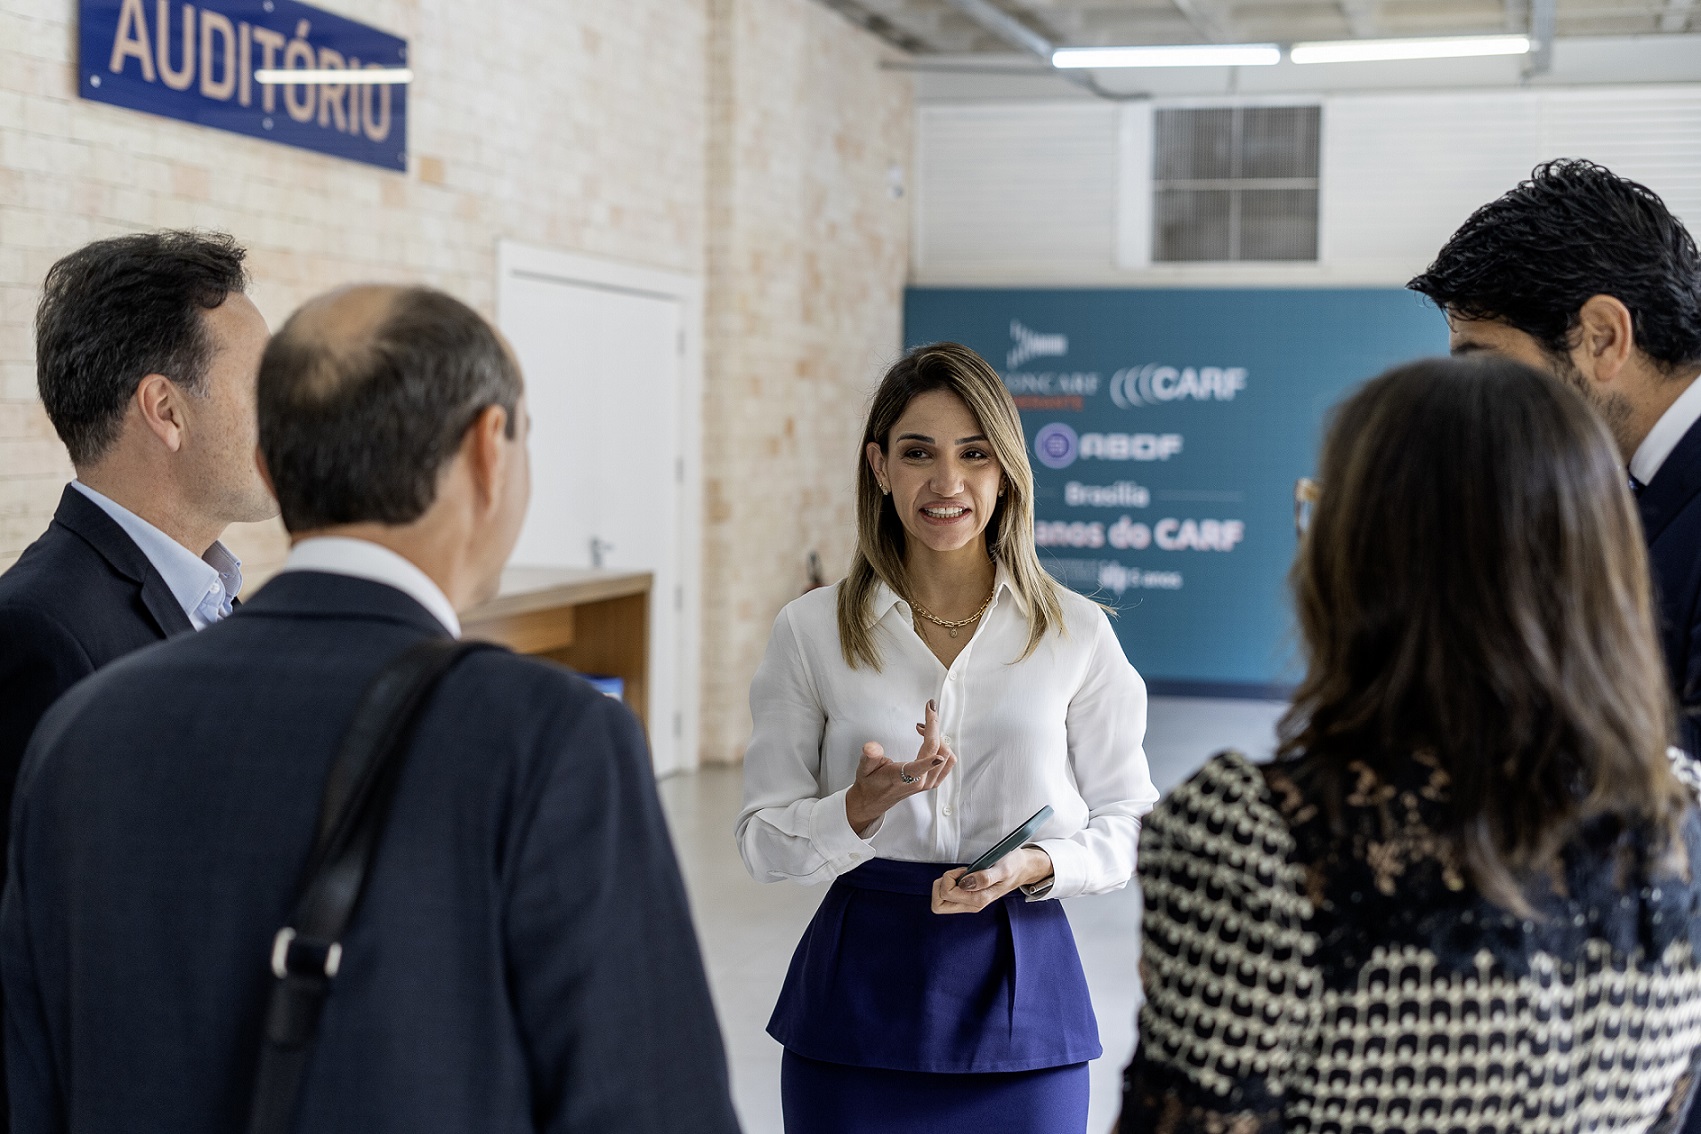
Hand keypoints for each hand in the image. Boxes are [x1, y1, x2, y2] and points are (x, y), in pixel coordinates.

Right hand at [844, 699, 957, 834]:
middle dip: (933, 727)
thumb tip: (872, 746)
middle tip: (927, 711)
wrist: (873, 800)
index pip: (920, 765)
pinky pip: (948, 762)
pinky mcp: (933, 782)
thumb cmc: (870, 783)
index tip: (935, 726)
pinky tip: (929, 739)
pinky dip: (942, 746)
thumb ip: (870, 757)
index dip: (931, 745)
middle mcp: (919, 782)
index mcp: (902, 778)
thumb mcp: (864, 768)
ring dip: (938, 736)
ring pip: (947, 755)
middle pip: (938, 750)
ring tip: (923, 727)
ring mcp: (928, 783)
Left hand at [931, 846, 1053, 914]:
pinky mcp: (968, 895)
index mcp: (978, 900)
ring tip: (962, 873)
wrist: (1023, 868)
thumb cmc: (1013, 866)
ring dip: (945, 883)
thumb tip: (964, 883)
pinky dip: (950, 881)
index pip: (947, 894)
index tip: (965, 870)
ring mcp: (969, 901)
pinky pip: (948, 894)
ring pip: (941, 900)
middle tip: (956, 874)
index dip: (950, 878)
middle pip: (938, 904)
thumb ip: (985, 877)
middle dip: (941, 885)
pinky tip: (964, 874)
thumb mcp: (1002, 869)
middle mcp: (972, 904)